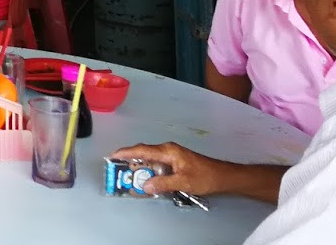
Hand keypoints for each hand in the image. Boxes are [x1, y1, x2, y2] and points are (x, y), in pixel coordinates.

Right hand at [108, 143, 230, 196]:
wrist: (223, 177)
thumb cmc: (204, 177)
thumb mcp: (183, 182)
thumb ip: (162, 183)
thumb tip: (144, 185)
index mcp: (167, 151)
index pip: (141, 150)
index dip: (125, 152)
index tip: (112, 156)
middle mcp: (167, 150)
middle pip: (144, 153)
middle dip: (130, 161)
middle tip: (119, 171)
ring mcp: (171, 155)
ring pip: (150, 159)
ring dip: (141, 167)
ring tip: (131, 177)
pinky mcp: (175, 161)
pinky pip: (157, 163)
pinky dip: (150, 170)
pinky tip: (149, 179)